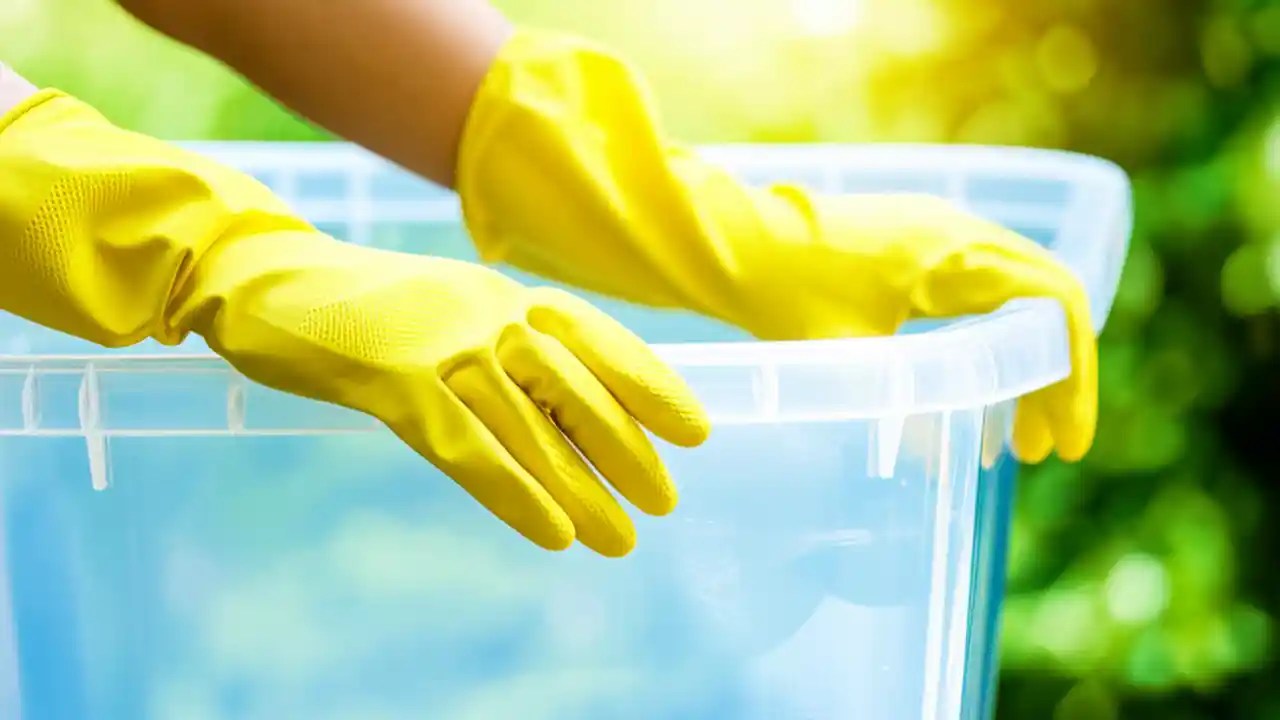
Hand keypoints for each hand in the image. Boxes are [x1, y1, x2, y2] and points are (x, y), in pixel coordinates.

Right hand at [0, 90, 708, 555]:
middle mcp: (485, 313)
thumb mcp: (449, 309)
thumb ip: (503, 345)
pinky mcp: (392, 380)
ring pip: (529, 427)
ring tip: (620, 538)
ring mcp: (440, 344)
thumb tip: (569, 405)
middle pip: (574, 387)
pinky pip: (468, 447)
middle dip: (626, 448)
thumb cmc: (364, 303)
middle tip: (664, 501)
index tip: (695, 430)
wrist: (266, 275)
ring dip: (580, 489)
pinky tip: (552, 533)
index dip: (650, 384)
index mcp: (503, 294)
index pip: (596, 337)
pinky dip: (515, 493)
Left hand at [457, 29, 1095, 461]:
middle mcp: (962, 230)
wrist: (731, 242)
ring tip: (1009, 436)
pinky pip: (986, 286)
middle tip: (1039, 450)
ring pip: (1019, 296)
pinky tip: (972, 385)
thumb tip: (945, 459)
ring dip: (1023, 361)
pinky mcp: (919, 237)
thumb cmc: (780, 295)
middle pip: (1048, 303)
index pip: (1057, 307)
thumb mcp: (847, 360)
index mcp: (955, 254)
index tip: (1063, 443)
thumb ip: (904, 405)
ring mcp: (942, 228)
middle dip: (1053, 379)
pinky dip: (995, 338)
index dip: (1074, 378)